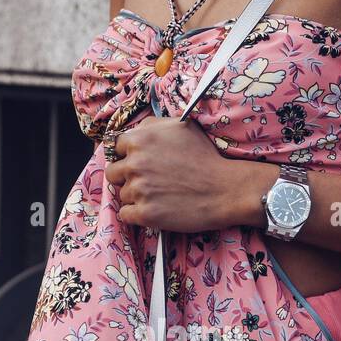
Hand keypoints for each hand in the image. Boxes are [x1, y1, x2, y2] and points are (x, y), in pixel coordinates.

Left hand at [106, 117, 274, 231]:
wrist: (226, 189)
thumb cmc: (207, 157)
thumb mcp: (182, 127)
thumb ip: (153, 125)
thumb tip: (136, 130)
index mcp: (140, 139)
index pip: (116, 148)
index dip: (129, 156)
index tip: (141, 164)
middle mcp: (135, 163)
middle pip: (114, 173)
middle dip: (127, 177)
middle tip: (149, 182)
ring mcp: (139, 190)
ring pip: (122, 195)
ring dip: (136, 197)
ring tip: (160, 196)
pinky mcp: (145, 214)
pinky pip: (125, 215)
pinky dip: (136, 214)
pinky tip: (154, 210)